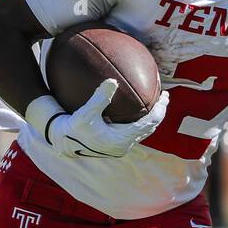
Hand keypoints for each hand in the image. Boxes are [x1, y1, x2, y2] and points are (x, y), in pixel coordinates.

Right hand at [28, 79, 168, 158]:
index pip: (149, 123)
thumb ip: (100, 98)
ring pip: (143, 131)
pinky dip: (139, 120)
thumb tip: (112, 81)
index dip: (160, 109)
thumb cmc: (73, 128)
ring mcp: (120, 146)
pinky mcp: (114, 144)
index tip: (165, 95)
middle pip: (150, 127)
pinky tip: (134, 108)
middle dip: (159, 111)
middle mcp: (124, 145)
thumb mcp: (85, 113)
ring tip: (155, 102)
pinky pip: (133, 131)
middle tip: (164, 96)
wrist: (62, 143)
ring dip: (151, 117)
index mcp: (122, 140)